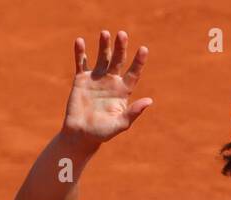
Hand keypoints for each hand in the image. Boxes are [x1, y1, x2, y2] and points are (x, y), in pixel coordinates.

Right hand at [63, 30, 152, 144]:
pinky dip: (80, 52)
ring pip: (102, 58)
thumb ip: (133, 112)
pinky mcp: (81, 79)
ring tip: (105, 33)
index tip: (144, 49)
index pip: (133, 73)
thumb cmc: (102, 132)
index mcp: (123, 91)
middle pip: (118, 61)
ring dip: (104, 46)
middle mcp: (111, 82)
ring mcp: (96, 79)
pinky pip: (81, 63)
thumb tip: (149, 101)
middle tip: (122, 34)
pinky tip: (80, 41)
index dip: (139, 61)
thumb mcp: (120, 124)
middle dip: (120, 48)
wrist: (81, 134)